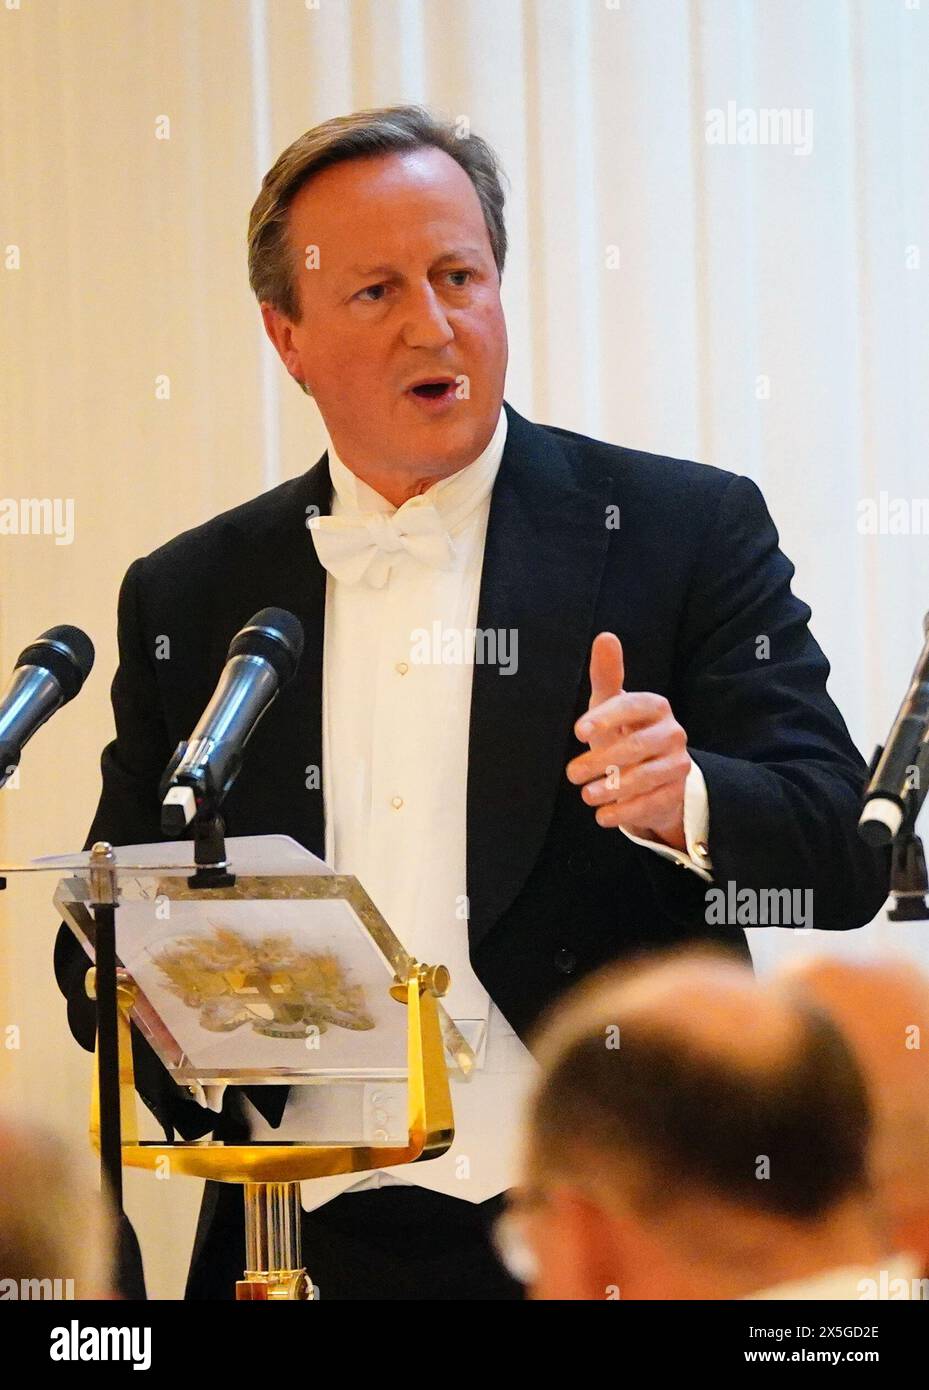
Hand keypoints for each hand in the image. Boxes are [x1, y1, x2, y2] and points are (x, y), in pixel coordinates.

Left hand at [566, 632, 689, 849]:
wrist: (658, 773)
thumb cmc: (627, 731)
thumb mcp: (613, 704)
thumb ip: (607, 675)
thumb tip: (605, 636)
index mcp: (656, 706)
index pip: (632, 706)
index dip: (606, 717)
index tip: (578, 732)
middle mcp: (673, 733)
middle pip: (636, 746)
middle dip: (600, 761)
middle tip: (571, 774)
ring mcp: (678, 764)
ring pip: (645, 777)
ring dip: (612, 789)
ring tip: (586, 795)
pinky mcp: (677, 792)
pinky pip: (652, 803)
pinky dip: (625, 811)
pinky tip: (603, 816)